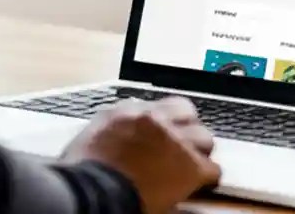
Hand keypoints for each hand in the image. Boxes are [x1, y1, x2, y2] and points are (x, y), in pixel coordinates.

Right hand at [61, 97, 221, 213]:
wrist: (92, 190)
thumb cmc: (83, 173)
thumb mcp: (91, 138)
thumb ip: (111, 129)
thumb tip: (117, 135)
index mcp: (126, 111)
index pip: (159, 105)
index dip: (166, 120)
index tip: (165, 130)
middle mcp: (154, 119)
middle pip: (186, 113)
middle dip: (186, 129)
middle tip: (182, 146)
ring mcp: (174, 141)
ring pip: (204, 138)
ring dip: (199, 151)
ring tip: (192, 166)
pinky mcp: (189, 166)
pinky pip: (212, 170)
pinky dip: (206, 179)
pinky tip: (199, 186)